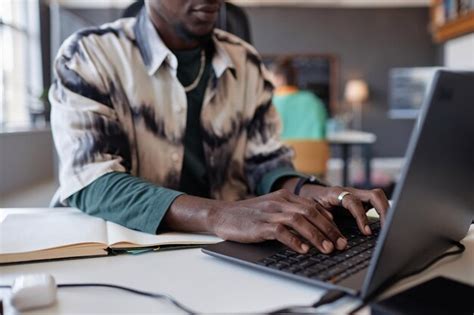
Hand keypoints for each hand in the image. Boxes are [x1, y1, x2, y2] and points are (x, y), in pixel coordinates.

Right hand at [207, 189, 347, 253]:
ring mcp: (270, 212)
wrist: (222, 214)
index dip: (329, 220)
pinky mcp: (260, 224)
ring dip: (317, 235)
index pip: (313, 205)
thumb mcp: (271, 209)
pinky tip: (304, 249)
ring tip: (327, 248)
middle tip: (340, 244)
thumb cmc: (248, 215)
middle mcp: (279, 202)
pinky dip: (295, 240)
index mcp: (284, 196)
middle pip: (311, 212)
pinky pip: (282, 231)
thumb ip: (290, 213)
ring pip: (300, 220)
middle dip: (329, 229)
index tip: (339, 233)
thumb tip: (312, 228)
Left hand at [299, 185, 389, 234]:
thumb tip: (329, 238)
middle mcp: (350, 192)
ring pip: (378, 198)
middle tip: (387, 229)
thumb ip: (320, 221)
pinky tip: (385, 228)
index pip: (353, 202)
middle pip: (374, 195)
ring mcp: (358, 196)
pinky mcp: (362, 202)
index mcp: (336, 193)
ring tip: (390, 229)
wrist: (311, 194)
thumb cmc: (310, 203)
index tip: (366, 232)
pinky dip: (384, 214)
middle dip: (384, 211)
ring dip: (387, 212)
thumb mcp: (312, 212)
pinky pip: (377, 204)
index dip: (361, 216)